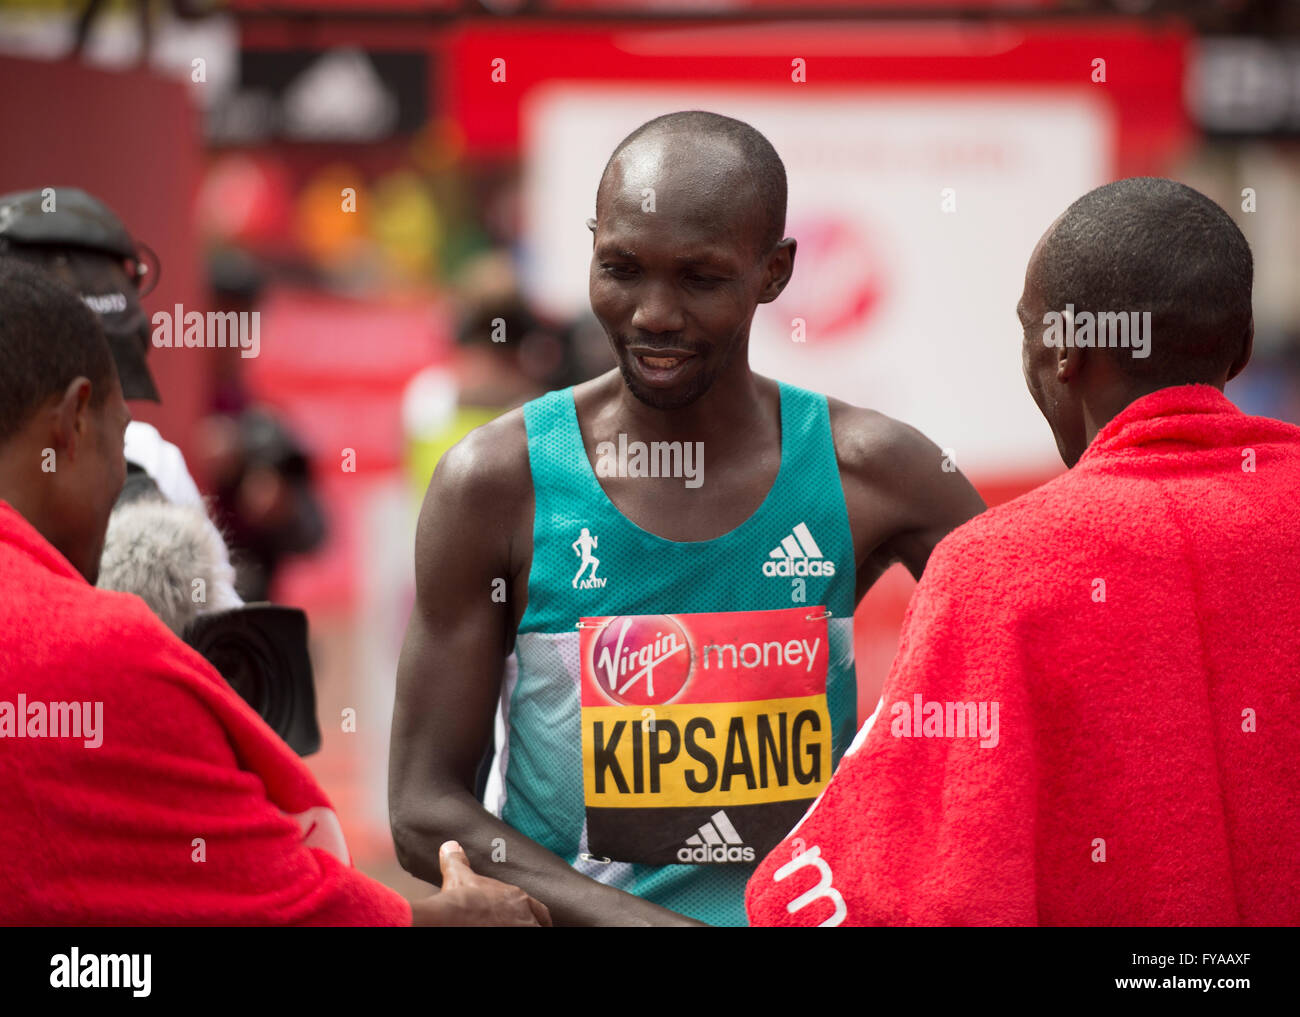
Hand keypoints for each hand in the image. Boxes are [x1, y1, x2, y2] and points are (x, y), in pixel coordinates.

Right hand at [410, 841, 551, 926]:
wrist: (455, 914)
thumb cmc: (461, 898)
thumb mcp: (459, 876)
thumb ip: (458, 861)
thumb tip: (449, 846)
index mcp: (517, 898)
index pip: (538, 911)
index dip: (536, 917)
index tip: (534, 922)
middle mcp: (525, 915)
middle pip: (538, 926)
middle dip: (533, 927)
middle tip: (526, 929)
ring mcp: (523, 928)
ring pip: (535, 931)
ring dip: (530, 931)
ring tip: (519, 933)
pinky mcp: (521, 937)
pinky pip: (532, 940)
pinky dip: (527, 937)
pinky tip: (520, 953)